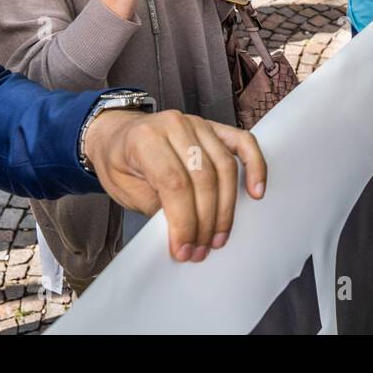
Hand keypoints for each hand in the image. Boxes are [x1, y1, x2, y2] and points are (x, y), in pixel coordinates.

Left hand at [82, 109, 267, 261]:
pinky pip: (242, 143)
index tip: (184, 249)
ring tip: (218, 237)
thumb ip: (156, 206)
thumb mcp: (125, 189)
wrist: (117, 134)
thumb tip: (186, 232)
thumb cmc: (119, 161)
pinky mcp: (213, 127)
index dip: (183, 222)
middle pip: (203, 178)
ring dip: (226, 208)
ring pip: (224, 166)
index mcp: (145, 139)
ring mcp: (196, 123)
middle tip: (200, 249)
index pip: (174, 183)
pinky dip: (254, 166)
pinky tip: (255, 191)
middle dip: (205, 221)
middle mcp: (174, 125)